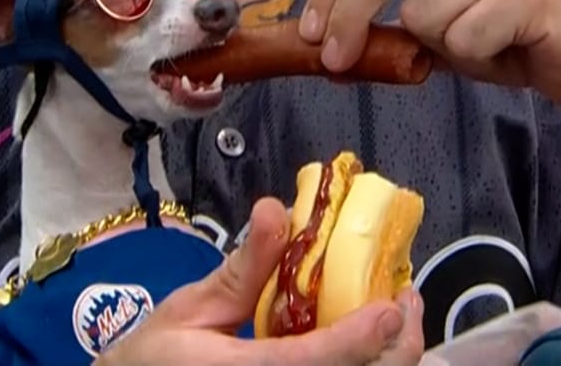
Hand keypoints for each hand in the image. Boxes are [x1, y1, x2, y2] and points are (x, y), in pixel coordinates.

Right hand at [96, 197, 423, 364]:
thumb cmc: (154, 359)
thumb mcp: (189, 309)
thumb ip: (242, 269)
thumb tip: (275, 210)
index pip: (311, 363)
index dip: (357, 339)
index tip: (390, 308)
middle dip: (394, 348)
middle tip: (406, 300)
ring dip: (387, 357)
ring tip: (395, 316)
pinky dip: (363, 363)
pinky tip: (368, 340)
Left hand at [299, 0, 560, 110]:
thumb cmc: (516, 37)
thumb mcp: (446, 26)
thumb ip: (396, 25)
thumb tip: (328, 49)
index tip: (310, 34)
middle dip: (348, 14)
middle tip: (336, 62)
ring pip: (423, 14)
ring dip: (441, 48)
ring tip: (482, 46)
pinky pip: (464, 38)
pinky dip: (477, 59)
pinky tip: (508, 51)